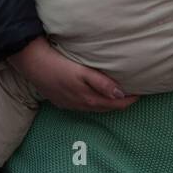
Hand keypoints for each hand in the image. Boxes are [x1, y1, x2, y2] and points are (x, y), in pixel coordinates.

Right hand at [8, 37, 137, 112]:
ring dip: (106, 103)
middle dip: (120, 103)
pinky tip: (94, 96)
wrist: (31, 64)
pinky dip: (93, 102)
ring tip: (117, 96)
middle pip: (106, 108)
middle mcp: (79, 105)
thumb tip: (120, 94)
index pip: (115, 104)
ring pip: (94, 108)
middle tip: (133, 95)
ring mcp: (69, 104)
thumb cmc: (58, 65)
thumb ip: (101, 83)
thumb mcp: (82, 72)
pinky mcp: (60, 101)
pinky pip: (82, 106)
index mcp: (87, 99)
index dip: (129, 101)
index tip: (141, 94)